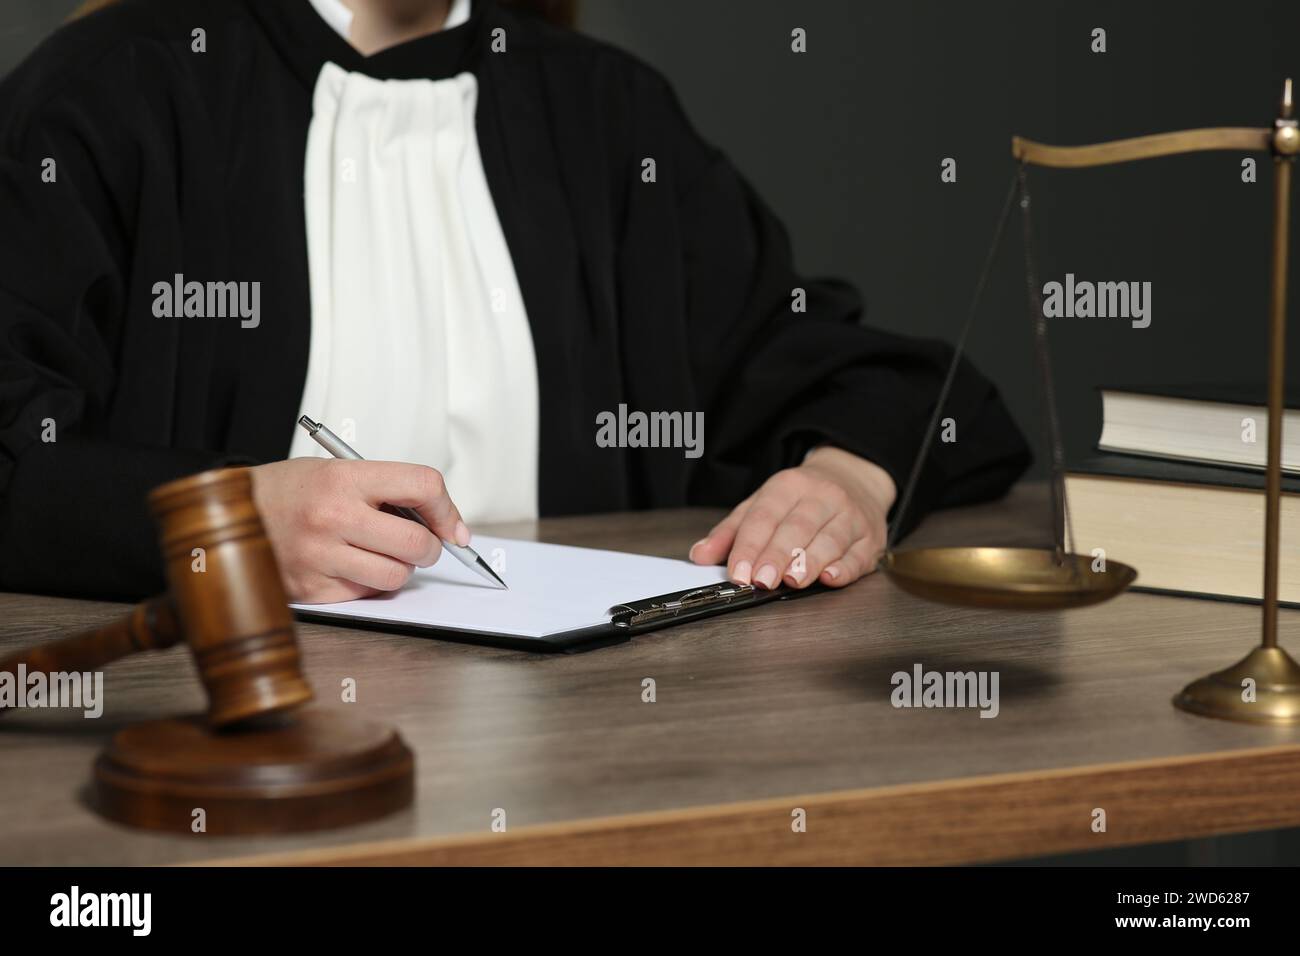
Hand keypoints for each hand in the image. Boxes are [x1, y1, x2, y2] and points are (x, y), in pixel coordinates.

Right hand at [248, 458, 471, 603]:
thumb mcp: (336, 470)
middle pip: (418, 542)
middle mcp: (333, 517)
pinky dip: (368, 583)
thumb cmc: (288, 491)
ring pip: (397, 576)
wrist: (228, 514)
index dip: (447, 510)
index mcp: (344, 478)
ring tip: (378, 552)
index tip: (453, 527)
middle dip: (429, 547)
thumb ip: (387, 490)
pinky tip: (349, 565)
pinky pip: (366, 594)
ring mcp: (320, 556)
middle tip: (418, 543)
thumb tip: (443, 525)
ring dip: (399, 568)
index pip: (423, 486)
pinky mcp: (310, 589)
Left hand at [688, 446, 895, 589]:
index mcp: (789, 486)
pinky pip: (859, 554)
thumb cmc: (801, 501)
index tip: (738, 572)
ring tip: (794, 581)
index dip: (750, 545)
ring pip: (830, 539)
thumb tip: (700, 556)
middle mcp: (823, 497)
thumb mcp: (762, 504)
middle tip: (762, 580)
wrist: (854, 481)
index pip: (765, 516)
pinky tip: (830, 577)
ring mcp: (851, 516)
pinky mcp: (871, 538)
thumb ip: (731, 532)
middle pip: (798, 527)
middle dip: (778, 555)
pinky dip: (845, 568)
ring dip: (810, 561)